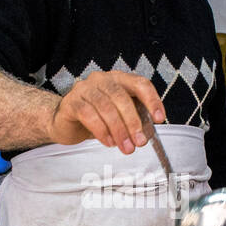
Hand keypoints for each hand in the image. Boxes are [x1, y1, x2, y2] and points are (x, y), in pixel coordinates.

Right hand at [47, 71, 165, 153]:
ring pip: (105, 107)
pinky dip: (102, 131)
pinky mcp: (71, 102)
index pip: (140, 83)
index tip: (159, 119)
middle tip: (140, 141)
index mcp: (118, 79)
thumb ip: (133, 118)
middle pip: (122, 97)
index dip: (152, 100)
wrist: (65, 123)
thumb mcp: (118, 116)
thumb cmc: (96, 118)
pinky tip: (109, 142)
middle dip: (133, 122)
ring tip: (126, 147)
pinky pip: (89, 115)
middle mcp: (101, 79)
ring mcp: (84, 89)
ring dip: (119, 130)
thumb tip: (147, 133)